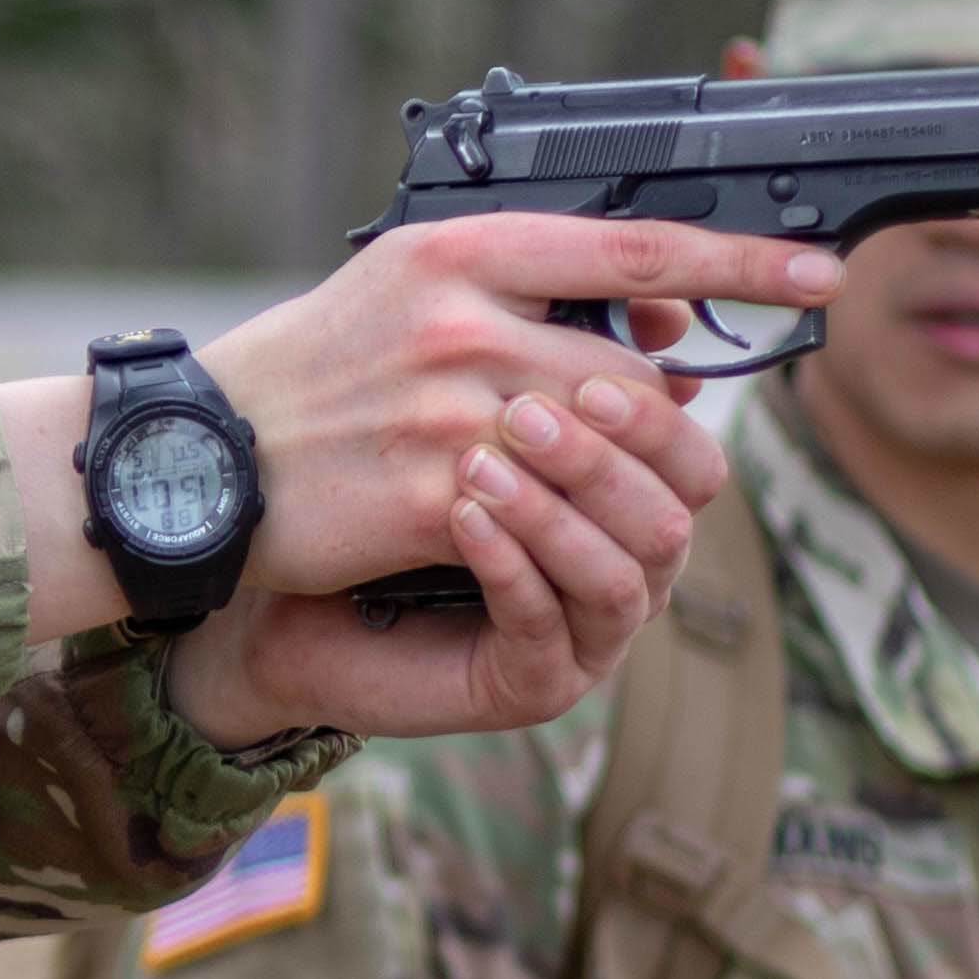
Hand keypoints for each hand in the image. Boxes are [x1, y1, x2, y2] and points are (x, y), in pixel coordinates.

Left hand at [159, 391, 679, 743]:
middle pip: (674, 513)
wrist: (287, 569)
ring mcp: (587, 633)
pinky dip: (510, 564)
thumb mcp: (455, 397)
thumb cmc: (372, 479)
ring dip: (558, 512)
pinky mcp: (534, 682)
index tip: (592, 360)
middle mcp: (626, 567)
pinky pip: (546, 623)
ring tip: (480, 463)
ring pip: (624, 575)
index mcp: (625, 498)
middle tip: (528, 410)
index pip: (691, 454)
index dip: (656, 407)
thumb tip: (635, 296)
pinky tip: (460, 516)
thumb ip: (539, 354)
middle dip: (608, 458)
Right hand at [200, 215, 834, 602]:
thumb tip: (655, 314)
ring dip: (630, 488)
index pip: (639, 242)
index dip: (743, 260)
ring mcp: (451, 404)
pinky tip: (549, 538)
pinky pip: (543, 512)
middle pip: (635, 370)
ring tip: (633, 511)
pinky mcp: (434, 489)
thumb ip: (528, 294)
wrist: (196, 458)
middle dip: (676, 425)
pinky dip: (557, 526)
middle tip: (695, 460)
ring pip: (604, 448)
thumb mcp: (410, 294)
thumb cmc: (305, 376)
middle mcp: (464, 316)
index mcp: (463, 249)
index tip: (820, 274)